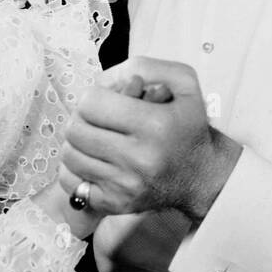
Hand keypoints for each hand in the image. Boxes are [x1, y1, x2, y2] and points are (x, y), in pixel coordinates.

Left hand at [58, 57, 242, 221]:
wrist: (201, 175)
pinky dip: (75, 171)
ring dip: (78, 143)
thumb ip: (144, 67)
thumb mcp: (183, 82)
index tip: (105, 100)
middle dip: (82, 118)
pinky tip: (94, 162)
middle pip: (76, 130)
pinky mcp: (115, 204)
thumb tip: (103, 79)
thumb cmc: (187, 125)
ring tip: (96, 139)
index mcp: (154, 124)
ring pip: (71, 156)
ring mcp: (126, 185)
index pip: (90, 103)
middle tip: (97, 119)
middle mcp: (140, 158)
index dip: (93, 96)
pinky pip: (72, 184)